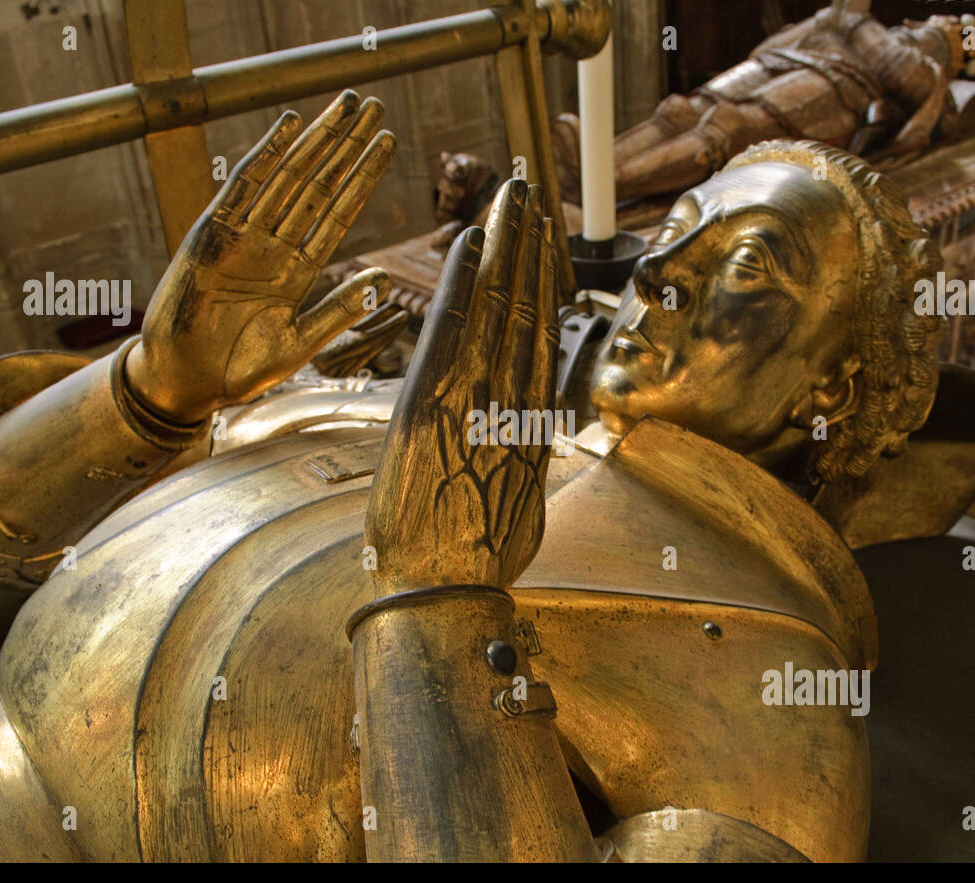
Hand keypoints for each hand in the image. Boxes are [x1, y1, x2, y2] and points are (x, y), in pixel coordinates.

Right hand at [126, 91, 395, 422]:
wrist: (185, 383)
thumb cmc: (238, 369)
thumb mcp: (298, 342)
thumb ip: (339, 311)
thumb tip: (384, 279)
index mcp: (297, 270)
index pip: (339, 213)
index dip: (363, 177)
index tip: (388, 142)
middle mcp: (274, 246)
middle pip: (319, 184)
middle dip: (346, 144)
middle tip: (373, 104)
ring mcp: (244, 237)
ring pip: (289, 176)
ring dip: (318, 139)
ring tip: (346, 105)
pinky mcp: (211, 236)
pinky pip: (242, 187)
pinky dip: (266, 155)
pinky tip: (290, 126)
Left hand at [365, 180, 560, 595]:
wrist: (438, 593)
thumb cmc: (475, 561)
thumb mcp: (520, 509)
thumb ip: (524, 462)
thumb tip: (529, 441)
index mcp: (529, 423)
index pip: (540, 336)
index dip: (543, 283)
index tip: (546, 243)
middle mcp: (507, 402)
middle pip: (523, 308)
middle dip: (527, 247)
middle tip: (529, 196)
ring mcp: (470, 401)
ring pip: (494, 309)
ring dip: (503, 249)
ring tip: (509, 201)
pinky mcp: (428, 405)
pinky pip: (448, 331)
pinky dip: (461, 284)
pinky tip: (469, 243)